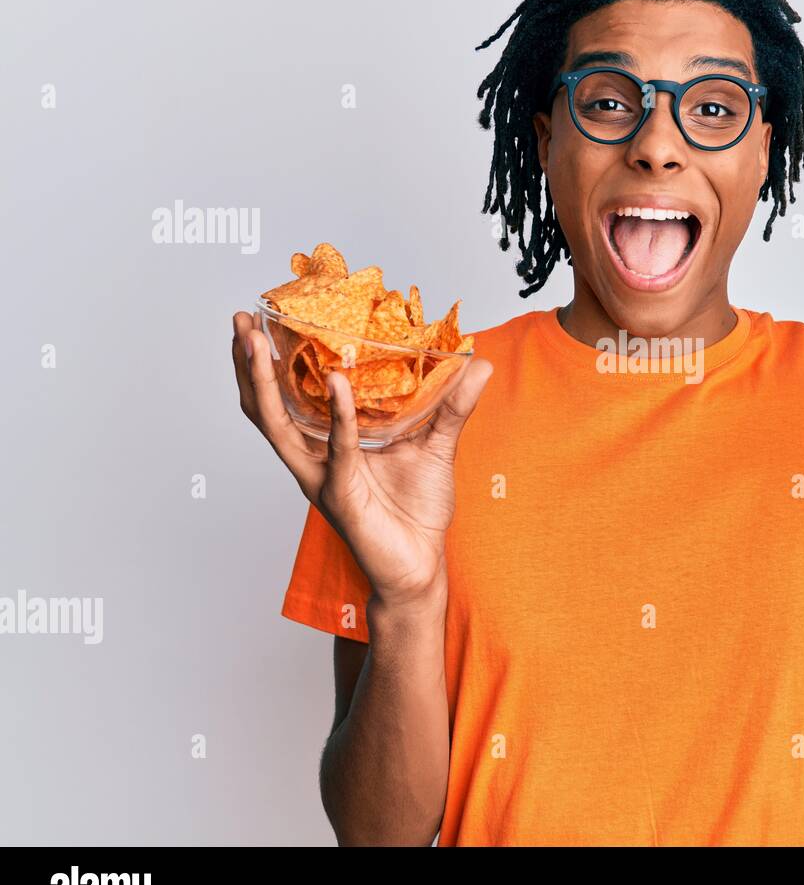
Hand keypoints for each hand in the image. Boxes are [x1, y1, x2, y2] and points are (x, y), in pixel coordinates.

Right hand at [232, 311, 492, 608]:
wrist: (422, 566)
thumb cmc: (418, 511)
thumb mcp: (438, 444)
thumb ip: (453, 404)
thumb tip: (480, 363)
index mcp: (326, 444)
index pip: (286, 398)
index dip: (268, 363)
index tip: (260, 319)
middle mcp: (314, 459)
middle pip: (265, 407)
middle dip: (248, 364)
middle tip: (241, 320)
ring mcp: (322, 479)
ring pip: (279, 426)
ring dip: (265, 383)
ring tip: (258, 344)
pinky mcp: (341, 497)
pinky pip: (338, 449)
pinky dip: (339, 414)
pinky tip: (338, 383)